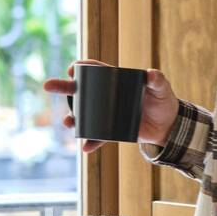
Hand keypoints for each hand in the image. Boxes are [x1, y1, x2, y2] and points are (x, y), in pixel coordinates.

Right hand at [43, 60, 178, 154]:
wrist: (168, 126)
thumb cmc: (164, 101)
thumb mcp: (162, 89)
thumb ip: (158, 80)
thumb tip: (151, 75)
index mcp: (115, 81)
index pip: (94, 70)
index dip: (81, 68)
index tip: (71, 69)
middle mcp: (106, 96)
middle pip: (80, 91)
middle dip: (63, 88)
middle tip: (48, 85)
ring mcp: (106, 113)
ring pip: (83, 115)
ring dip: (72, 118)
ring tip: (68, 122)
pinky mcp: (111, 130)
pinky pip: (97, 137)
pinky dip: (91, 142)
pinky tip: (85, 148)